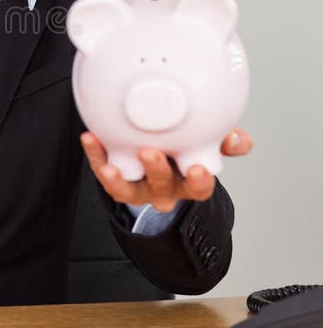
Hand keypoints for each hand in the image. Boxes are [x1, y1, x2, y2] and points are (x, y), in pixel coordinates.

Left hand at [80, 128, 252, 211]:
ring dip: (119, 176)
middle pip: (163, 187)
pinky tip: (90, 139)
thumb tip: (238, 138)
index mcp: (190, 179)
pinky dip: (96, 156)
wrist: (158, 148)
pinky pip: (103, 170)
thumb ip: (225, 139)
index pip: (200, 187)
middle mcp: (165, 187)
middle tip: (150, 152)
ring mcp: (139, 185)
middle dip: (157, 172)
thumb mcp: (209, 140)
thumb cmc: (186, 146)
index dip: (199, 181)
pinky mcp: (115, 177)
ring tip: (113, 163)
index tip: (198, 169)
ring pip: (128, 189)